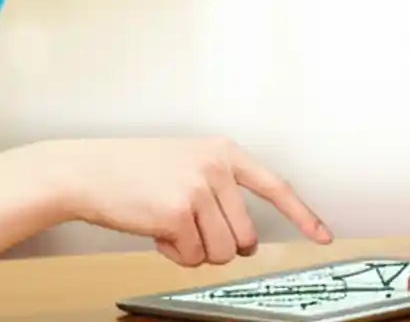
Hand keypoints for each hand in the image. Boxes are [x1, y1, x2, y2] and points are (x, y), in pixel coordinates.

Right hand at [37, 137, 331, 266]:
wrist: (86, 171)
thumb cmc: (131, 172)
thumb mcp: (184, 165)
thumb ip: (219, 191)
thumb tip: (244, 241)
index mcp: (223, 151)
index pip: (275, 186)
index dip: (302, 215)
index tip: (323, 235)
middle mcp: (216, 166)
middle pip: (246, 237)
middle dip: (219, 245)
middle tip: (188, 228)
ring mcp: (199, 188)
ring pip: (222, 253)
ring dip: (195, 252)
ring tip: (169, 226)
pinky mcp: (178, 212)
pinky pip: (192, 258)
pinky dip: (173, 255)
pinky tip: (154, 231)